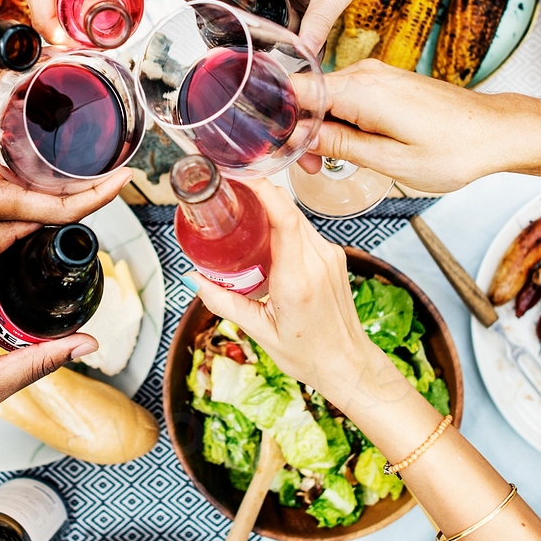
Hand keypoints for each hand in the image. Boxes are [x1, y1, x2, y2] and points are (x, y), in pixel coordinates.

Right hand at [0, 68, 130, 254]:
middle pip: (62, 205)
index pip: (64, 209)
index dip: (100, 195)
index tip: (127, 177)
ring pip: (43, 198)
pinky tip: (45, 153)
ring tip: (95, 154)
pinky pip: (21, 189)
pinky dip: (42, 175)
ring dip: (72, 182)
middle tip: (122, 159)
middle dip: (96, 186)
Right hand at [190, 181, 372, 393]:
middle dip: (260, 193)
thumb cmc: (307, 353)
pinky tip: (265, 232)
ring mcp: (330, 256)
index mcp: (298, 280)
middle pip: (289, 210)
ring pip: (297, 216)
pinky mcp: (334, 256)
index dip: (264, 191)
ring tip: (243, 209)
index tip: (240, 178)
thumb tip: (193, 278)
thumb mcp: (259, 331)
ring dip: (272, 207)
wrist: (348, 363)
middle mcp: (319, 261)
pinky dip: (284, 223)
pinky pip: (306, 229)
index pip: (285, 219)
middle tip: (230, 191)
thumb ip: (224, 301)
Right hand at [300, 60, 524, 192]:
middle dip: (300, 129)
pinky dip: (341, 121)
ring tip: (333, 161)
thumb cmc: (455, 150)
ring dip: (321, 128)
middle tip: (311, 167)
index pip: (295, 88)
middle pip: (307, 94)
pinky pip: (347, 97)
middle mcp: (365, 74)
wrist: (497, 132)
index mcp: (361, 91)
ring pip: (326, 97)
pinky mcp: (386, 84)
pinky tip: (352, 146)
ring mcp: (376, 76)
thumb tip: (302, 136)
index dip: (278, 117)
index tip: (277, 146)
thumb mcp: (391, 161)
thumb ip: (340, 145)